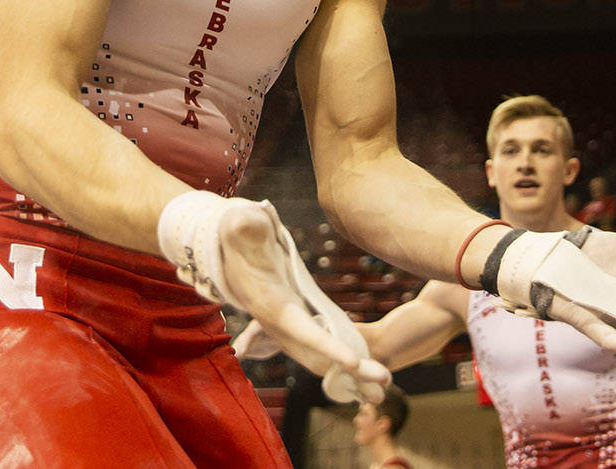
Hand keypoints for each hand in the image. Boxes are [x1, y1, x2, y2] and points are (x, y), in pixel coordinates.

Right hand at [213, 203, 389, 402]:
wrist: (231, 253)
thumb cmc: (241, 237)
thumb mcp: (241, 227)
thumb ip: (244, 227)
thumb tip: (242, 220)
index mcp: (276, 308)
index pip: (304, 331)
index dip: (327, 347)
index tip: (353, 360)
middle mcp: (284, 325)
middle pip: (321, 355)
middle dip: (351, 372)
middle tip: (385, 379)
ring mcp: (293, 328)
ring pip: (325, 359)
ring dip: (351, 377)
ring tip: (381, 395)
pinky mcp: (301, 323)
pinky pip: (325, 349)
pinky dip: (345, 362)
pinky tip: (365, 374)